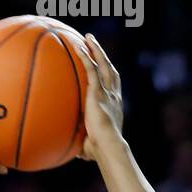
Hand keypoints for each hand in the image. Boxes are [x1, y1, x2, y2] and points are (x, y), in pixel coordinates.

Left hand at [71, 33, 123, 159]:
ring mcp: (107, 91)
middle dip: (103, 55)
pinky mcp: (98, 91)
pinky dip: (86, 56)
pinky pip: (91, 69)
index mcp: (114, 105)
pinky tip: (79, 46)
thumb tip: (77, 153)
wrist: (107, 144)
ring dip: (96, 50)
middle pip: (110, 69)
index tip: (105, 67)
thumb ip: (85, 143)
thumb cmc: (100, 150)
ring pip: (103, 64)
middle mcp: (113, 95)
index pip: (113, 86)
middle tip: (95, 45)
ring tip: (88, 38)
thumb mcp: (92, 144)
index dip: (110, 75)